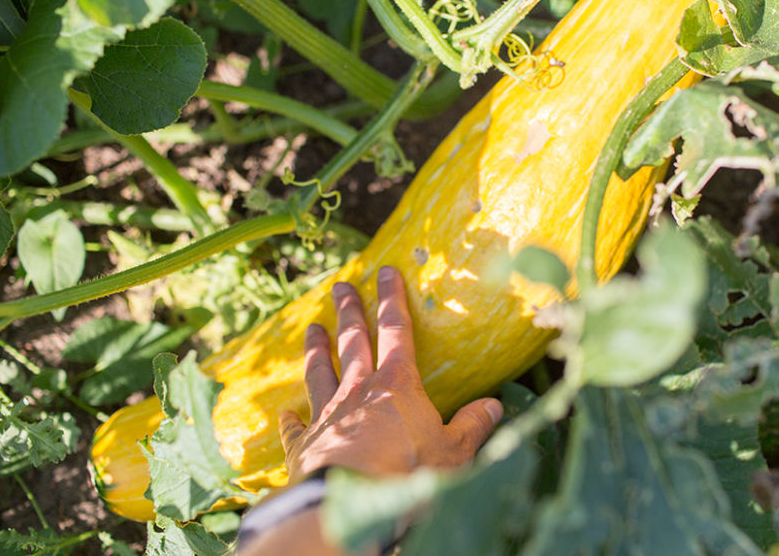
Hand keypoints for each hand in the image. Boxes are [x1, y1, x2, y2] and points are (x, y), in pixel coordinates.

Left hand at [278, 266, 503, 480]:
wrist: (352, 506)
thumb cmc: (409, 475)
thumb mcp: (454, 451)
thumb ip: (472, 426)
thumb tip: (494, 406)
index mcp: (397, 384)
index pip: (396, 330)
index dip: (392, 299)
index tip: (385, 271)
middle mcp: (358, 391)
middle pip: (352, 342)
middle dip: (348, 311)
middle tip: (340, 287)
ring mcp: (327, 416)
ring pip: (320, 372)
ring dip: (316, 349)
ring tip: (311, 328)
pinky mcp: (305, 446)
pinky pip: (295, 427)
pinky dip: (290, 418)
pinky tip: (284, 411)